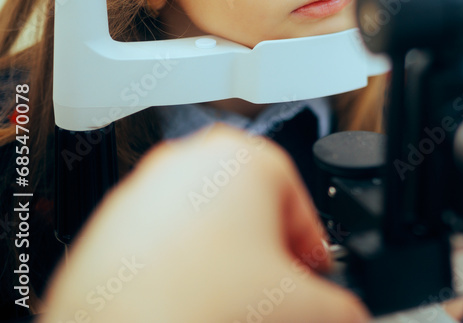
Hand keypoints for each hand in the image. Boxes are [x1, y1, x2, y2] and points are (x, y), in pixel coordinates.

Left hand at [41, 124, 368, 322]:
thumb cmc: (196, 306)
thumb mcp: (301, 305)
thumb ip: (345, 304)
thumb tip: (354, 315)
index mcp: (245, 157)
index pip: (303, 209)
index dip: (313, 258)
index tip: (313, 287)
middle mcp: (190, 161)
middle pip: (253, 216)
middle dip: (268, 263)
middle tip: (273, 303)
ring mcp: (143, 192)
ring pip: (207, 231)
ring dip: (226, 269)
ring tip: (228, 309)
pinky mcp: (107, 228)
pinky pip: (163, 247)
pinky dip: (181, 276)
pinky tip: (189, 309)